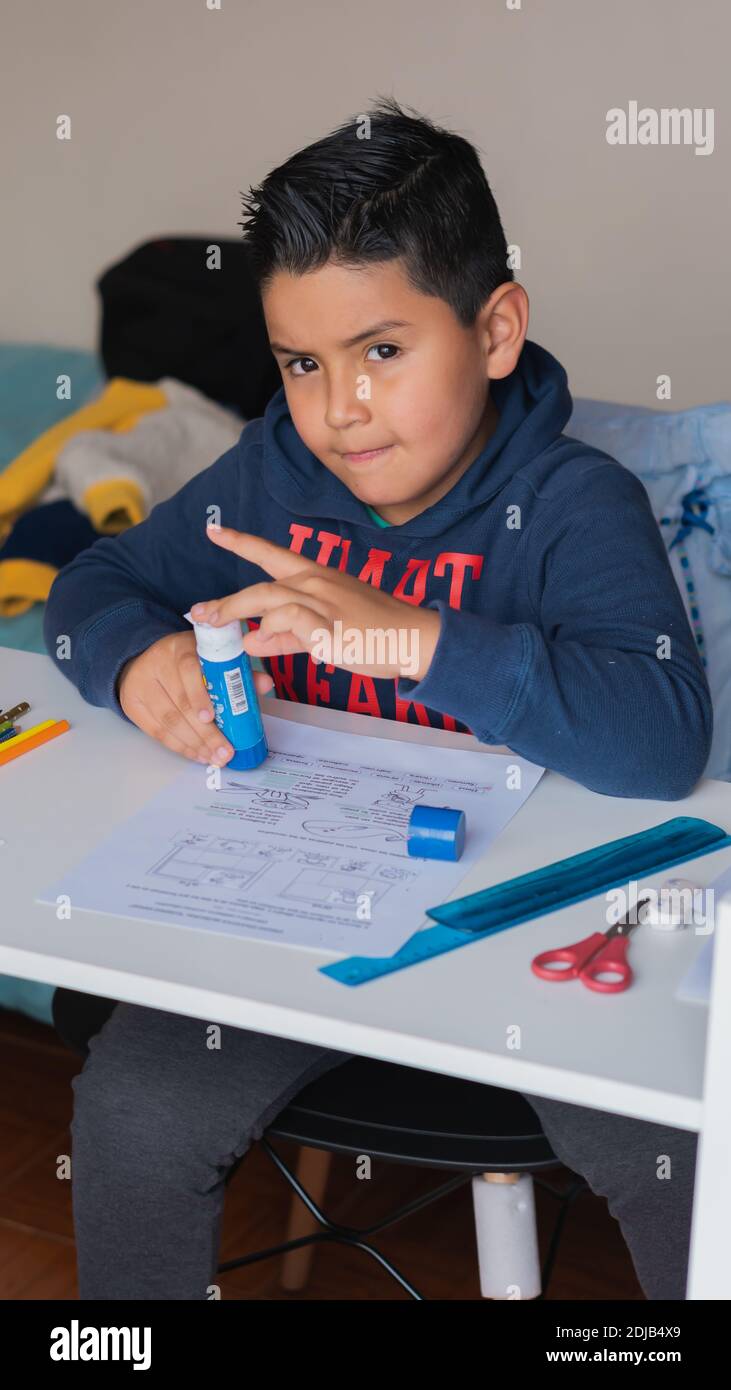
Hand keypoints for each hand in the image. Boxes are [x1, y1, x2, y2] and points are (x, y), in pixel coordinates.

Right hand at [117, 629, 273, 764]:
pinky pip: (156, 731)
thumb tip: (265, 684)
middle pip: (179, 703)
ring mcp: (141, 685)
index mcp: (179, 648)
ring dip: (194, 744)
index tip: (212, 718)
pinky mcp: (132, 704)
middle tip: (224, 752)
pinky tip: (196, 754)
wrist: (143, 658)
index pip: (187, 670)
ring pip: (168, 721)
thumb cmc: (186, 661)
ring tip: (214, 758)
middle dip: (205, 733)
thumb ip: (237, 670)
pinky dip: (179, 746)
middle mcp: (156, 664)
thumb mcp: (208, 657)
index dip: (199, 696)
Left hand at [190, 525, 440, 681]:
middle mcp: (316, 582)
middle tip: (199, 613)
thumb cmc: (372, 632)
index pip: (272, 554)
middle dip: (226, 600)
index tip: (214, 531)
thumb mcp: (323, 630)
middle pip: (260, 584)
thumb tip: (252, 640)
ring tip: (215, 627)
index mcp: (316, 576)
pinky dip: (270, 631)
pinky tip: (260, 644)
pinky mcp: (328, 624)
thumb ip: (285, 636)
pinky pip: (289, 620)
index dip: (241, 542)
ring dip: (236, 612)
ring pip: (268, 599)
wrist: (411, 637)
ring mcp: (323, 601)